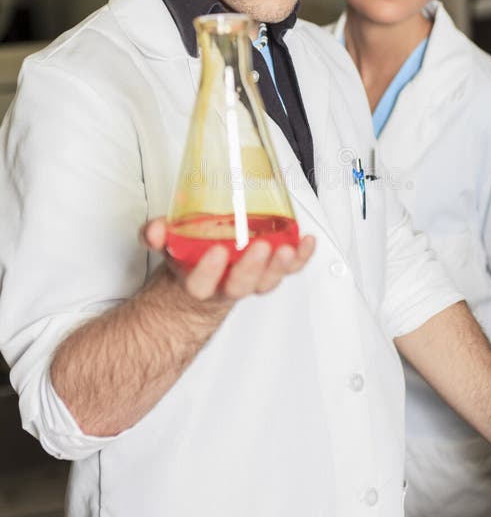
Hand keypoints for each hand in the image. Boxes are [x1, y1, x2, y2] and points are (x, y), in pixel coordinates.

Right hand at [142, 217, 315, 304]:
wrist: (203, 279)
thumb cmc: (190, 260)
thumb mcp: (166, 246)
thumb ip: (158, 236)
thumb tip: (156, 230)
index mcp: (199, 282)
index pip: (201, 284)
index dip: (208, 271)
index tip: (216, 252)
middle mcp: (227, 286)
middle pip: (241, 285)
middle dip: (252, 268)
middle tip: (260, 247)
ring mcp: (251, 281)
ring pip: (267, 281)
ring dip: (280, 266)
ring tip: (288, 248)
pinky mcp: (270, 272)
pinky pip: (289, 270)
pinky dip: (301, 257)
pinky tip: (308, 242)